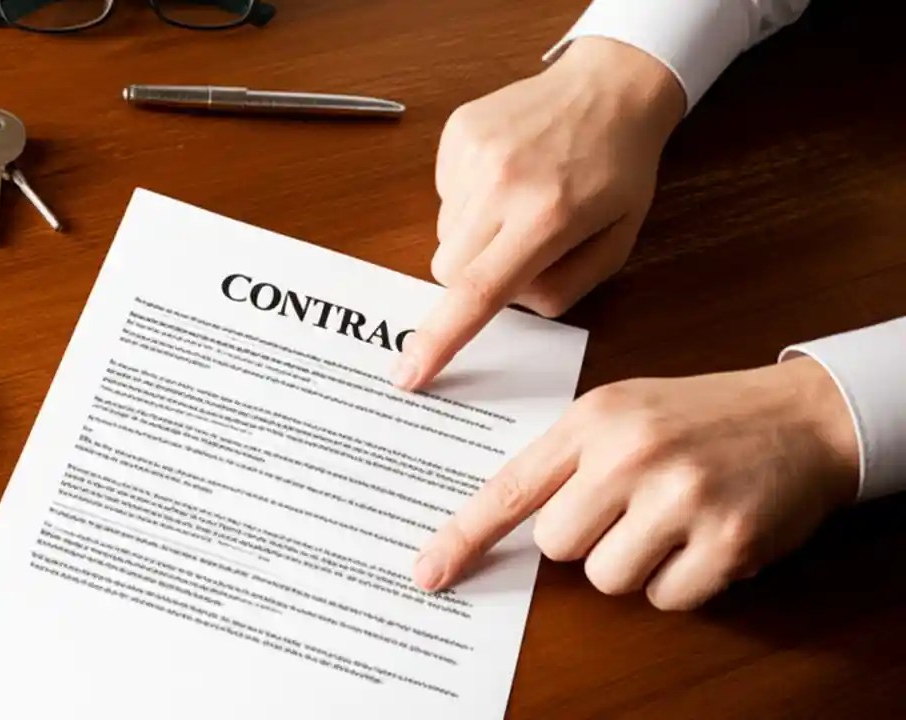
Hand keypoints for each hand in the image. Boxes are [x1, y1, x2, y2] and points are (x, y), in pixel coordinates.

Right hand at [392, 38, 684, 391]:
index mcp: (547, 217)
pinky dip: (469, 200)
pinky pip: (443, 196)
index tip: (409, 374)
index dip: (439, 339)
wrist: (609, 89)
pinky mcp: (457, 134)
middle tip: (516, 251)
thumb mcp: (615, 245)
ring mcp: (474, 153)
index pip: (478, 291)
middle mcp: (502, 184)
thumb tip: (506, 304)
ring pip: (444, 236)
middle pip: (448, 271)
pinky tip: (505, 177)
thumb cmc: (618, 172)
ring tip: (517, 203)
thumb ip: (561, 290)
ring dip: (474, 236)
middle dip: (473, 279)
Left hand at [412, 357, 860, 610]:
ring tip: (672, 520)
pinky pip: (668, 599)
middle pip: (557, 546)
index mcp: (595, 418)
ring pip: (608, 578)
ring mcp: (681, 497)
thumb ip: (566, 458)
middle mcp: (632, 453)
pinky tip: (706, 537)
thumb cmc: (699, 418)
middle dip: (586, 541)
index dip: (464, 537)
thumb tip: (511, 522)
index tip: (429, 572)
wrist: (804, 416)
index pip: (511, 489)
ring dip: (635, 563)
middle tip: (629, 509)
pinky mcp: (727, 541)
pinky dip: (683, 581)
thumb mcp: (622, 411)